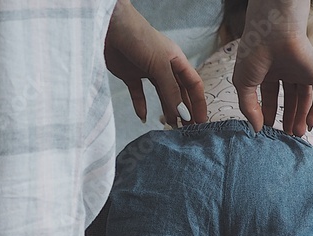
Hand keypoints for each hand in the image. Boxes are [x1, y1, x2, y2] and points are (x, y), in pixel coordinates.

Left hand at [104, 0, 205, 126]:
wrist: (111, 28)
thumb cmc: (140, 39)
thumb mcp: (160, 67)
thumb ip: (171, 91)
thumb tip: (181, 114)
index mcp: (177, 60)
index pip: (193, 84)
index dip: (199, 103)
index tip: (201, 122)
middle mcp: (164, 66)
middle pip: (179, 91)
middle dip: (184, 110)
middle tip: (187, 130)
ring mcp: (147, 70)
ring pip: (161, 94)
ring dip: (166, 109)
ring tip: (170, 127)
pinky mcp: (130, 74)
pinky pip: (138, 93)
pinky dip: (141, 105)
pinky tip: (143, 117)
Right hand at [232, 0, 312, 134]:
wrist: (271, 32)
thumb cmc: (253, 52)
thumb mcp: (243, 85)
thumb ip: (249, 108)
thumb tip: (256, 129)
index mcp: (267, 71)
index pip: (270, 96)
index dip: (268, 112)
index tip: (266, 128)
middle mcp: (286, 71)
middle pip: (289, 99)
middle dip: (287, 117)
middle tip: (285, 136)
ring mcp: (301, 71)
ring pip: (304, 98)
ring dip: (301, 117)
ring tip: (296, 134)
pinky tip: (309, 124)